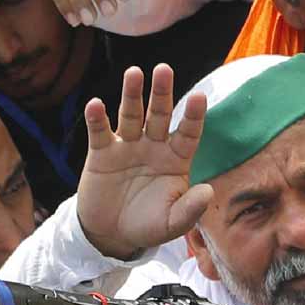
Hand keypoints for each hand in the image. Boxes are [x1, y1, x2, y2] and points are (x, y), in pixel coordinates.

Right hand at [77, 66, 212, 258]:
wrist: (113, 234)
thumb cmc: (149, 226)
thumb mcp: (173, 223)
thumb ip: (191, 208)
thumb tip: (208, 191)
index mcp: (175, 159)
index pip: (188, 133)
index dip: (194, 116)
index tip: (200, 96)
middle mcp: (153, 146)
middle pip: (159, 115)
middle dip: (162, 93)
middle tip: (164, 69)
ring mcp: (127, 146)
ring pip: (131, 115)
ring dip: (132, 94)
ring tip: (134, 73)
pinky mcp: (102, 153)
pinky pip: (100, 132)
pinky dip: (97, 118)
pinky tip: (96, 104)